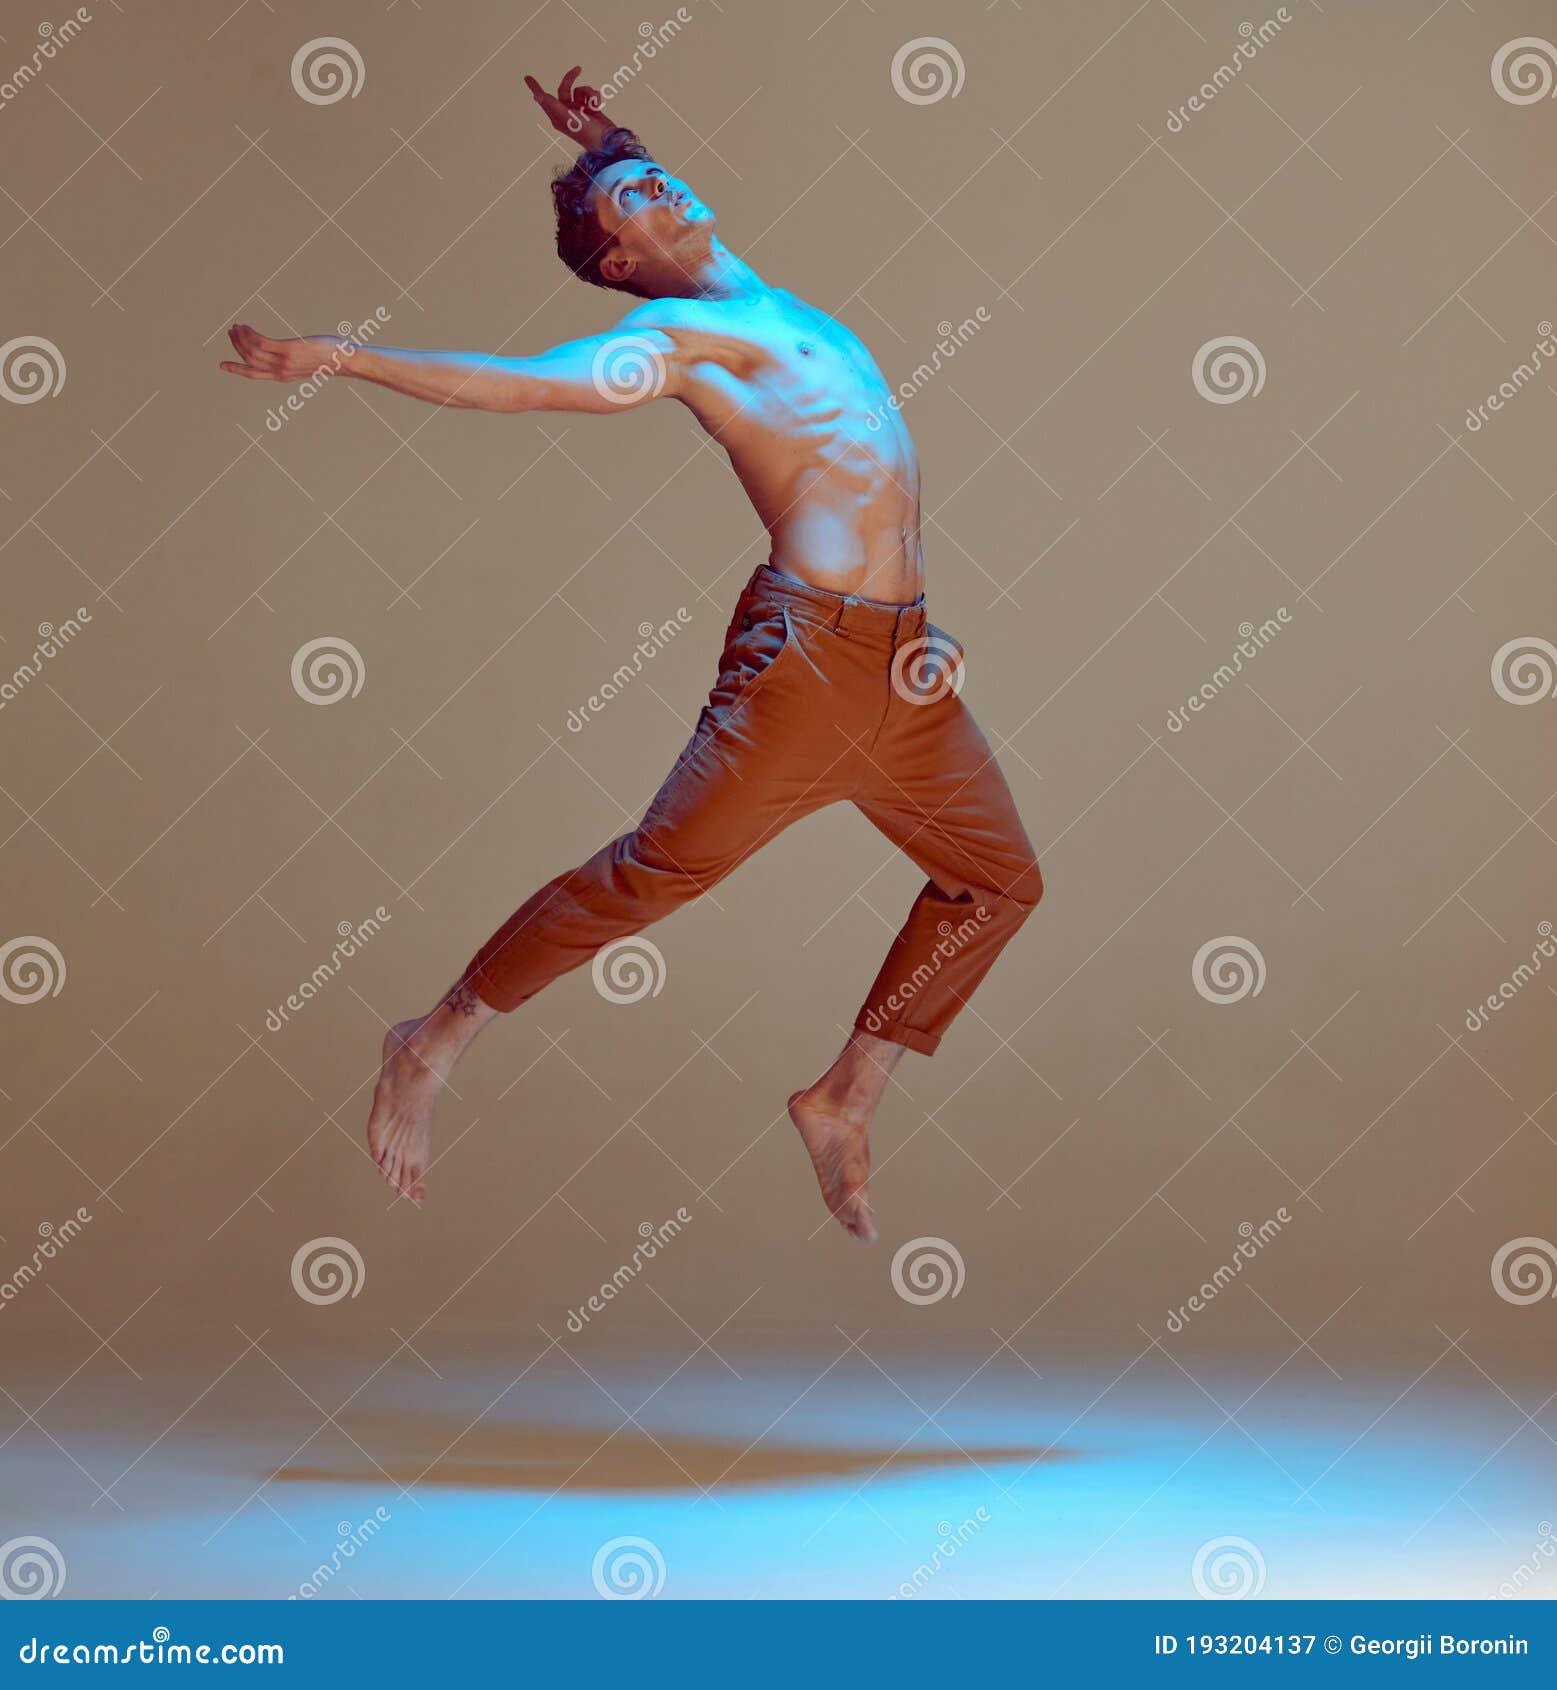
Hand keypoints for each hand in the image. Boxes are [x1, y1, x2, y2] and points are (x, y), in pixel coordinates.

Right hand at [220, 323, 344, 382]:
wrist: (345, 360)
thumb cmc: (329, 359)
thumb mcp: (307, 362)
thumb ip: (293, 360)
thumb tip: (289, 351)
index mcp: (284, 376)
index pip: (254, 375)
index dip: (237, 369)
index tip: (222, 365)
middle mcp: (281, 371)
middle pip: (250, 360)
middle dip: (237, 346)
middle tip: (232, 331)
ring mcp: (284, 362)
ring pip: (252, 351)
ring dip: (241, 338)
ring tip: (237, 326)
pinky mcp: (289, 350)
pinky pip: (261, 343)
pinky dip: (250, 334)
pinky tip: (246, 326)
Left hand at [524, 66, 612, 149]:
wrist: (607, 142)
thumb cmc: (585, 133)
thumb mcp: (565, 117)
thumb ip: (551, 104)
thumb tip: (536, 96)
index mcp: (557, 116)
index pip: (544, 98)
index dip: (536, 88)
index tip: (527, 77)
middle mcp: (566, 113)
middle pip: (564, 89)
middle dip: (571, 79)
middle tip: (578, 69)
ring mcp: (579, 111)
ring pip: (580, 90)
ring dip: (588, 92)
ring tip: (593, 103)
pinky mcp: (591, 110)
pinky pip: (591, 95)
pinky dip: (595, 98)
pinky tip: (598, 106)